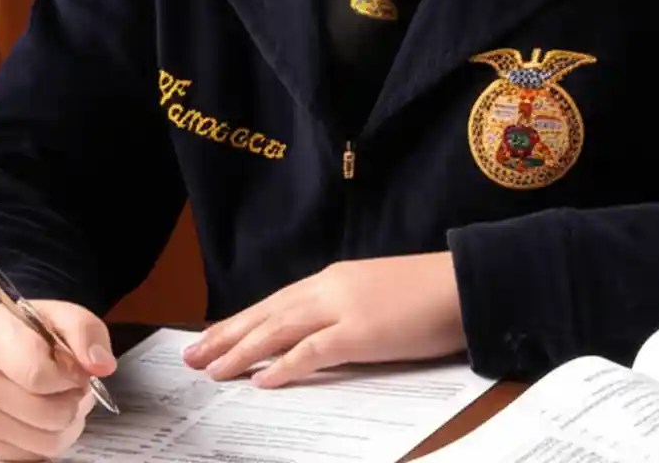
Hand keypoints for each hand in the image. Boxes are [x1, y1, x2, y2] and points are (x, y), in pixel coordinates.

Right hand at [0, 300, 115, 460]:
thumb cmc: (32, 329)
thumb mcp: (64, 315)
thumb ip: (86, 333)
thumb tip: (102, 367)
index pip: (40, 378)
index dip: (72, 376)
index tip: (78, 367)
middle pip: (50, 415)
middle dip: (75, 400)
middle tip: (72, 383)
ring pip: (48, 442)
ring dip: (68, 422)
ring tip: (60, 398)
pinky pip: (36, 456)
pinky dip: (50, 439)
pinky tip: (44, 415)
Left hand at [183, 252, 465, 386]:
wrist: (466, 282)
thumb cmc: (430, 292)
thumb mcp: (379, 294)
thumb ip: (349, 308)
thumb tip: (326, 331)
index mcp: (335, 279)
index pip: (277, 301)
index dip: (242, 320)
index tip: (213, 335)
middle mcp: (330, 288)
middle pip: (267, 313)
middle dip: (226, 334)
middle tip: (191, 355)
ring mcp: (344, 308)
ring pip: (278, 330)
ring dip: (241, 350)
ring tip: (211, 369)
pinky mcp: (360, 332)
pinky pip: (311, 351)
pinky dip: (282, 365)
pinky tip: (260, 380)